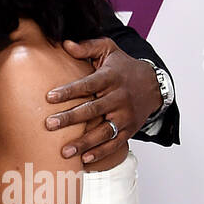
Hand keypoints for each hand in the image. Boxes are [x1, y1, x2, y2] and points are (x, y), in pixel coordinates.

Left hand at [45, 38, 161, 162]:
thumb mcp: (109, 50)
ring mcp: (125, 116)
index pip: (88, 85)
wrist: (153, 84)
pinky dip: (100, 152)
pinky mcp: (130, 129)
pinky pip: (115, 143)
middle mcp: (119, 98)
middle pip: (93, 110)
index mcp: (111, 78)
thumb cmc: (123, 66)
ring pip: (104, 132)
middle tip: (50, 125)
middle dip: (70, 118)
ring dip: (84, 142)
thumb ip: (87, 47)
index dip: (69, 91)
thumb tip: (65, 44)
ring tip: (64, 151)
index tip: (49, 97)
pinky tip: (84, 159)